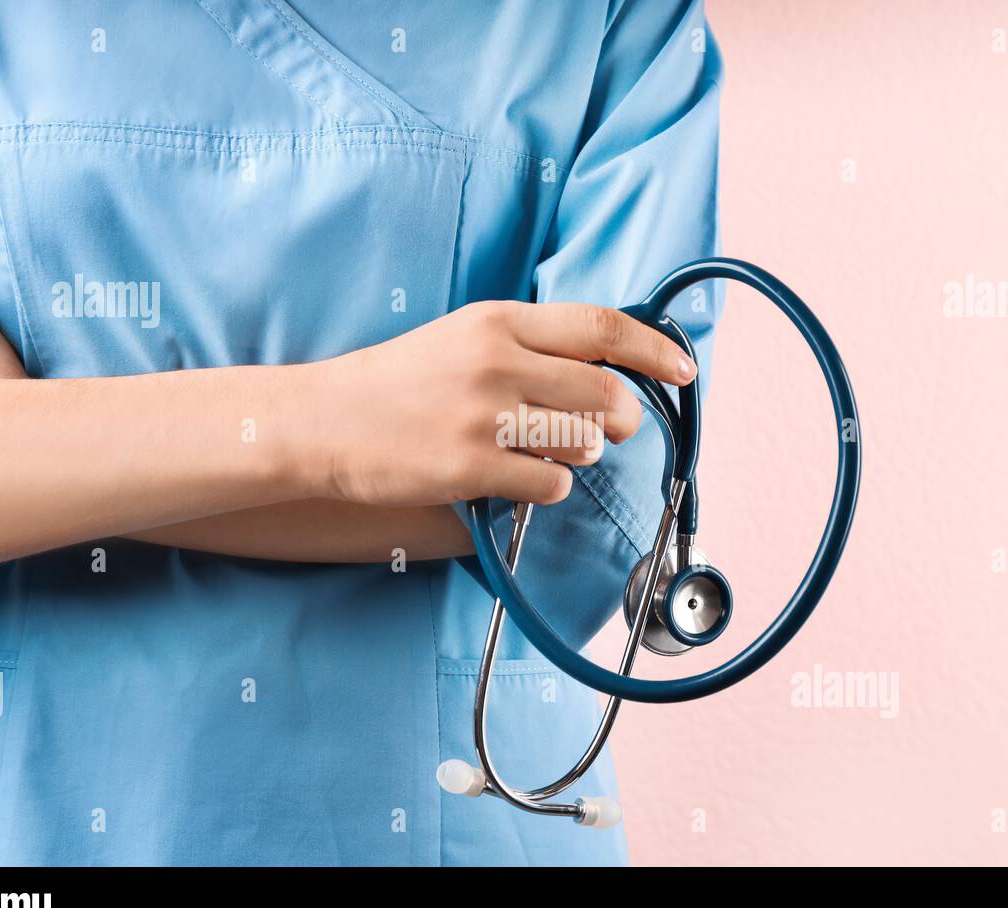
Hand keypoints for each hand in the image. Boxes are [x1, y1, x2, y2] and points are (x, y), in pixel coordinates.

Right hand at [308, 299, 695, 506]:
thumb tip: (608, 367)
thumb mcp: (464, 336)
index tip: (684, 368)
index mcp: (498, 320)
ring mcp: (484, 416)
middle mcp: (496, 361)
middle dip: (624, 417)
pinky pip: (551, 485)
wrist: (323, 422)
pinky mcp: (470, 467)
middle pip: (606, 392)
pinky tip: (515, 478)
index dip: (654, 350)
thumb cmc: (399, 382)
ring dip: (579, 453)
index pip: (601, 326)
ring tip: (541, 449)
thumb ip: (532, 344)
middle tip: (613, 428)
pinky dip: (547, 488)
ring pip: (584, 442)